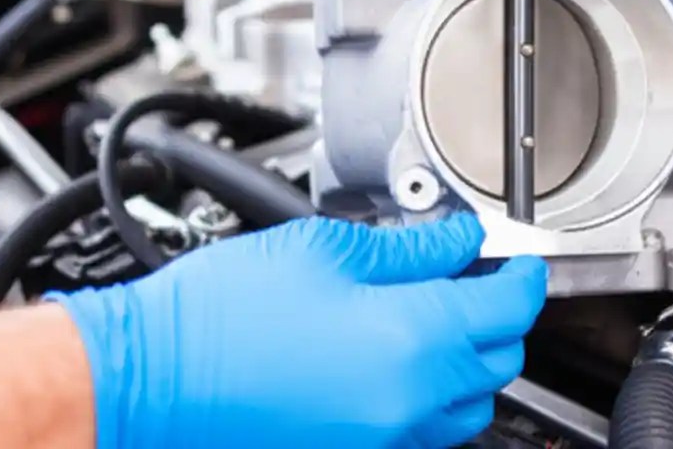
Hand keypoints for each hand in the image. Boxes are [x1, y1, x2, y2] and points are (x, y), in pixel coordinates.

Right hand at [51, 213, 546, 448]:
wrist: (150, 380)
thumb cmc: (221, 314)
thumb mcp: (325, 251)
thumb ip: (411, 249)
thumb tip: (460, 242)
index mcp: (412, 340)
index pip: (510, 307)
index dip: (521, 273)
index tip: (515, 256)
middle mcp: (410, 402)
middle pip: (498, 359)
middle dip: (497, 312)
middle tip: (468, 274)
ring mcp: (385, 438)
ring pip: (467, 403)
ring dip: (466, 357)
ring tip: (429, 313)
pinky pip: (423, 429)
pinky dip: (428, 393)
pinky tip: (391, 353)